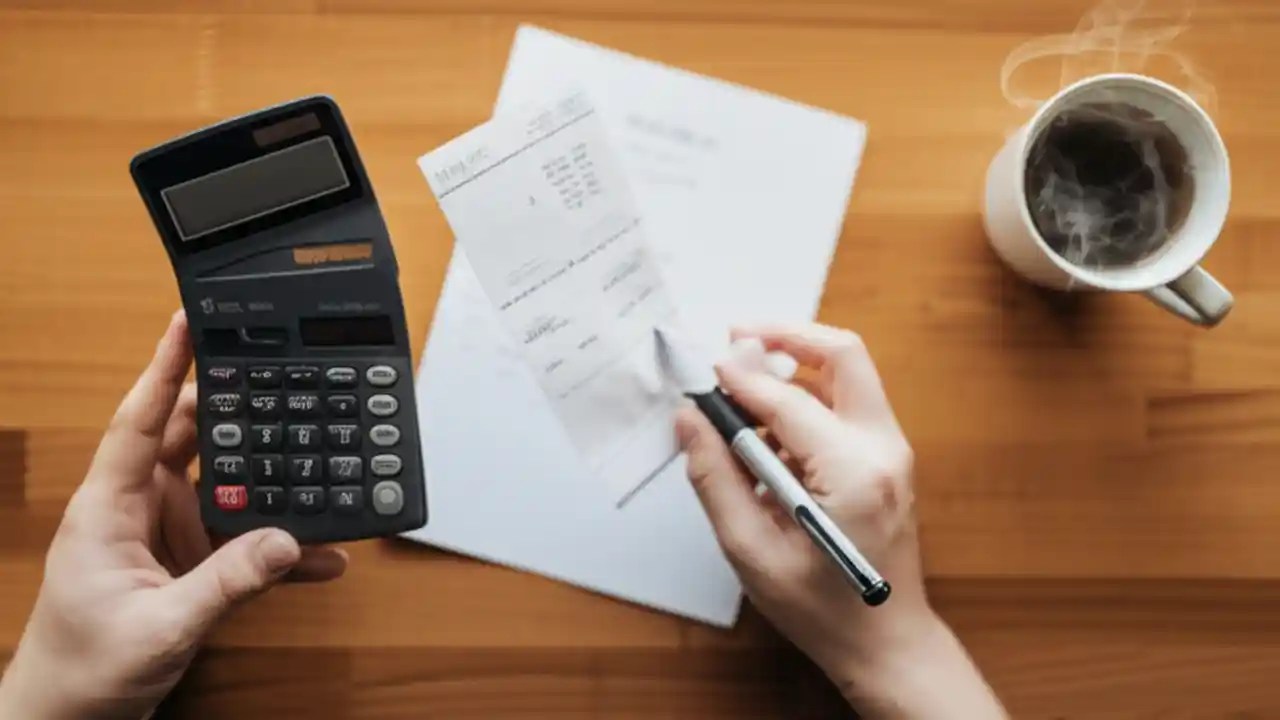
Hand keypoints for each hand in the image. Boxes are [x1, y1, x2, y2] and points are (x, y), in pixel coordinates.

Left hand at [0, 311, 347, 719]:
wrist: (70, 718)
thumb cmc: (84, 670)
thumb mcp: (159, 627)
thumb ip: (226, 583)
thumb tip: (285, 541)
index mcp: (110, 507)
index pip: (139, 421)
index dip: (164, 369)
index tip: (189, 321)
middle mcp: (138, 507)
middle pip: (189, 437)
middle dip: (233, 404)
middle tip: (278, 369)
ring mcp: (166, 533)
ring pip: (225, 480)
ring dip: (267, 471)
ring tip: (316, 448)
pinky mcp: (190, 561)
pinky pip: (243, 537)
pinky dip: (280, 543)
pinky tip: (320, 552)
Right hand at [676, 323, 1003, 717]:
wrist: (887, 644)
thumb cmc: (824, 612)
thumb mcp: (752, 551)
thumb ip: (716, 479)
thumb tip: (690, 421)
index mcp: (853, 473)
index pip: (789, 399)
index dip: (740, 378)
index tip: (702, 370)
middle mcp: (883, 450)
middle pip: (843, 356)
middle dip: (788, 335)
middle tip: (737, 336)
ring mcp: (892, 452)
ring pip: (847, 376)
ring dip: (795, 367)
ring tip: (741, 387)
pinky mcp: (886, 460)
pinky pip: (846, 407)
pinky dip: (806, 399)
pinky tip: (766, 430)